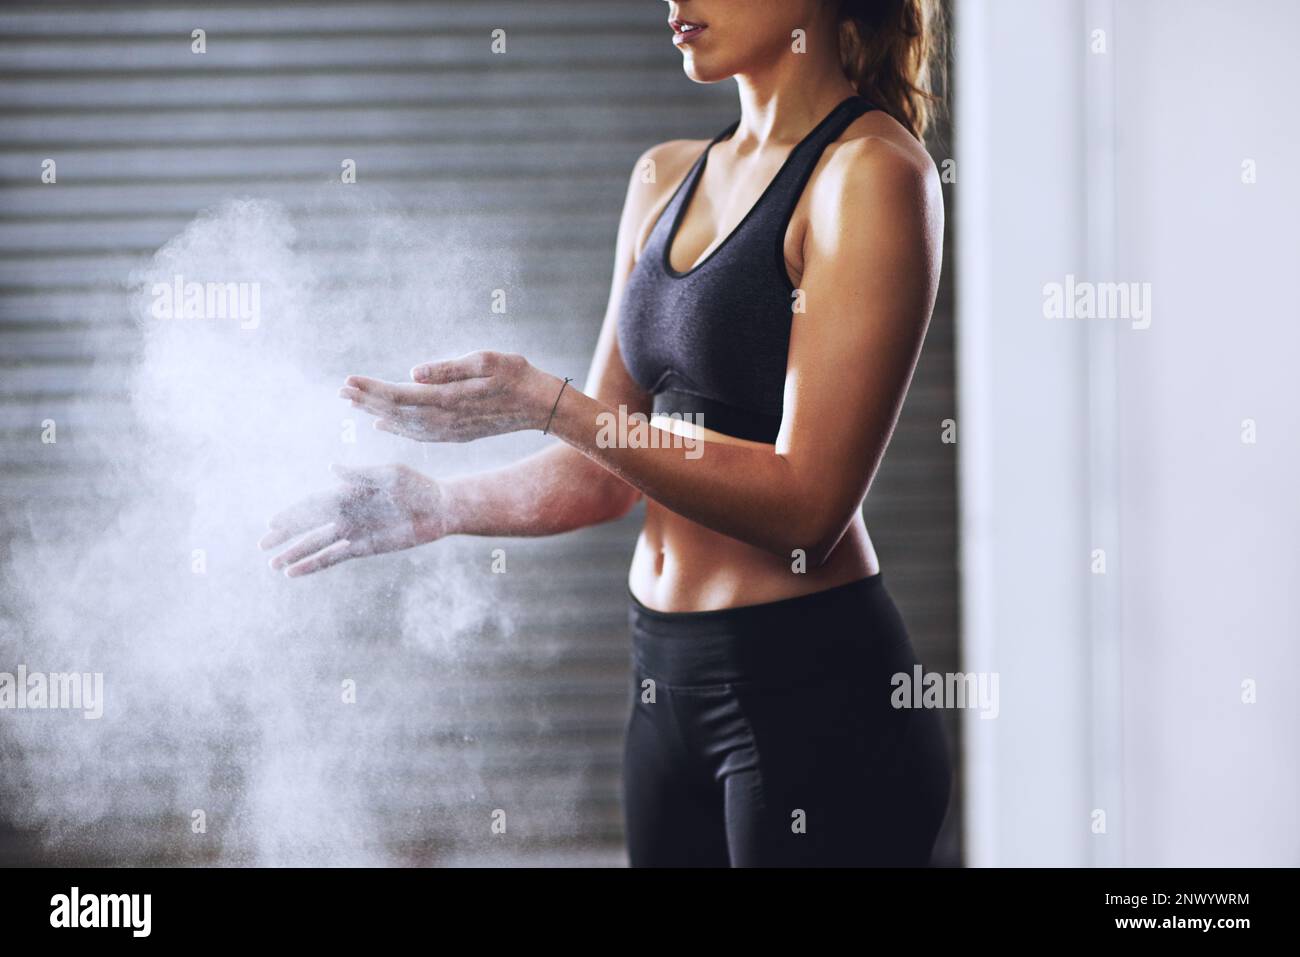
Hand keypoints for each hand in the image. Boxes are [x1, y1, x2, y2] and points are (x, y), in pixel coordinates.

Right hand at [259, 463, 443, 576]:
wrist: (440, 509)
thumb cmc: (418, 487)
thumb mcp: (392, 475)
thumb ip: (362, 474)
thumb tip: (332, 469)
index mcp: (348, 492)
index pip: (313, 504)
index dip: (292, 514)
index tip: (271, 523)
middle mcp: (346, 512)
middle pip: (309, 525)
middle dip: (286, 535)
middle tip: (262, 546)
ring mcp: (354, 531)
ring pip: (317, 544)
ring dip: (296, 554)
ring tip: (273, 565)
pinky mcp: (364, 547)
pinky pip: (335, 557)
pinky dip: (315, 565)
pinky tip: (296, 573)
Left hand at [339, 350, 560, 442]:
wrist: (541, 407)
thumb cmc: (517, 375)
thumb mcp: (487, 360)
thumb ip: (448, 368)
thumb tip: (412, 372)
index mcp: (448, 399)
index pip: (398, 396)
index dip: (370, 390)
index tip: (347, 381)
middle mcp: (445, 420)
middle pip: (395, 413)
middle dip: (365, 401)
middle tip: (339, 391)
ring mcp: (450, 431)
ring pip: (403, 425)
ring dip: (376, 414)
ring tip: (353, 404)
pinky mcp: (456, 435)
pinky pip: (417, 435)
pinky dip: (396, 429)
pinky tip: (382, 424)